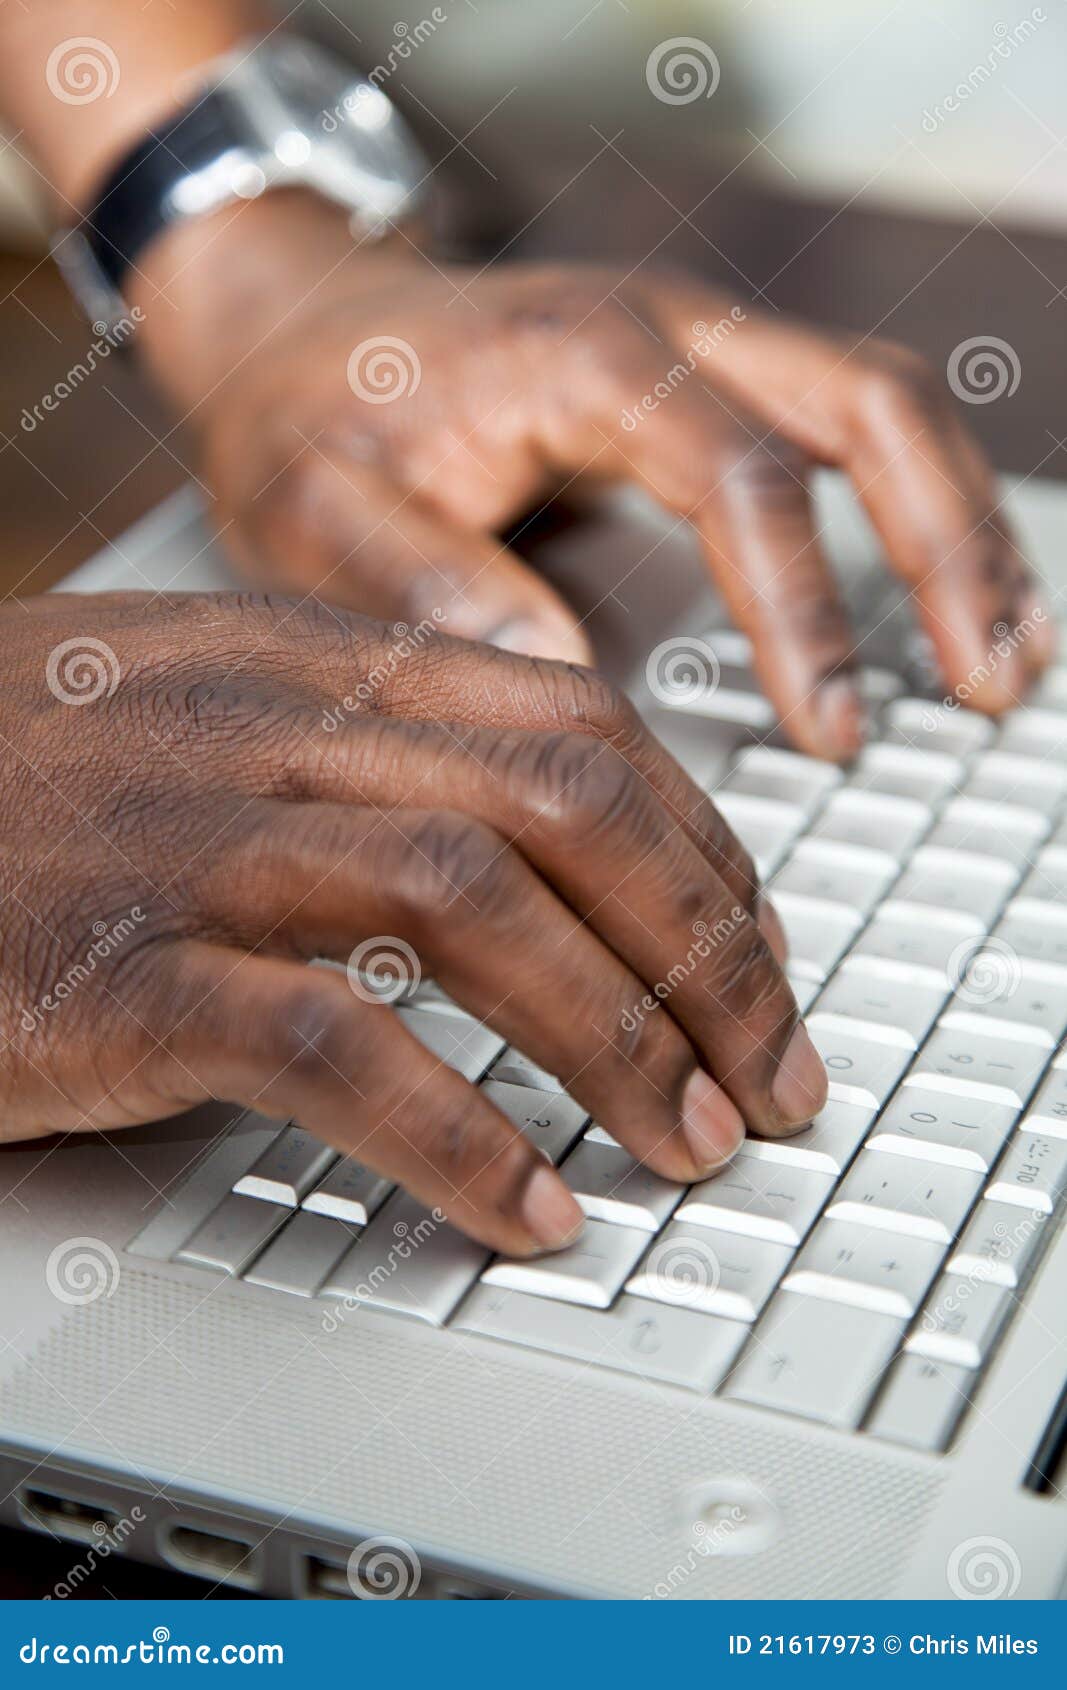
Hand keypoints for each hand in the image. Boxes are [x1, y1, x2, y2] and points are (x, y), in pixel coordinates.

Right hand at [0, 593, 823, 1251]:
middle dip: (705, 949)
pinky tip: (525, 1204)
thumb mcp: (200, 712)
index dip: (702, 847)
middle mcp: (268, 728)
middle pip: (563, 807)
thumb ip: (361, 742)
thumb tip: (533, 821)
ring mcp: (193, 841)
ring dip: (616, 1040)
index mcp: (305, 659)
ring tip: (684, 1143)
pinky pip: (333, 1047)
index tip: (758, 951)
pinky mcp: (119, 970)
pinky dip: (457, 1135)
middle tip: (767, 1070)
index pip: (574, 724)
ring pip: (478, 912)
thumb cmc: (15, 778)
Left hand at [134, 193, 1052, 763]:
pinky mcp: (707, 382)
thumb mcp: (313, 510)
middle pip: (867, 408)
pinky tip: (946, 590)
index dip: (804, 608)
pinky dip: (918, 504)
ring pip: (883, 404)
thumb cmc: (304, 415)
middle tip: (991, 682)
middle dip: (947, 547)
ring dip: (960, 522)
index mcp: (581, 360)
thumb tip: (550, 675)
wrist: (296, 328)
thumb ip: (422, 586)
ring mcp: (698, 347)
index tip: (833, 727)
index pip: (743, 476)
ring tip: (1007, 652)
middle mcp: (666, 331)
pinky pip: (847, 425)